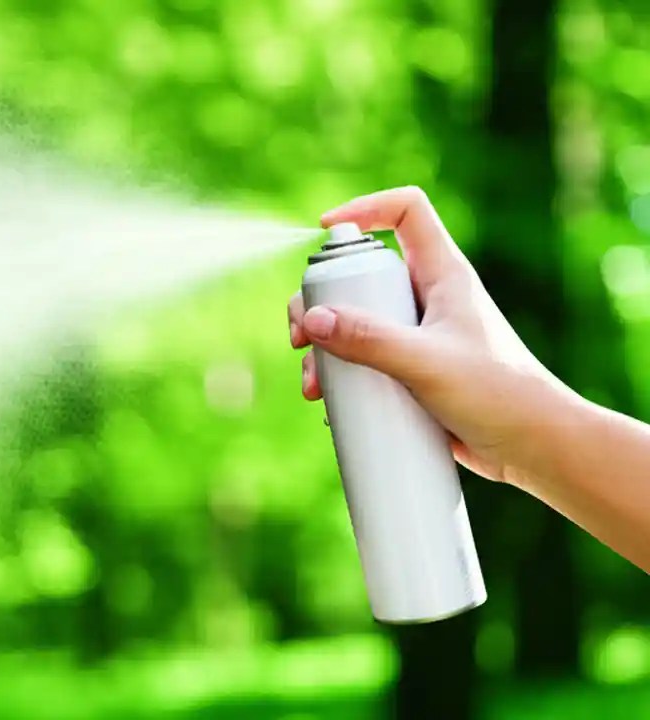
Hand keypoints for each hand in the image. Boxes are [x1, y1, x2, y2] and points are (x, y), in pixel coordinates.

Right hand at [288, 187, 575, 488]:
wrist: (535, 448)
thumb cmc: (500, 395)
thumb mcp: (428, 364)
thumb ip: (370, 340)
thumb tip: (314, 319)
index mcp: (443, 274)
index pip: (406, 212)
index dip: (365, 207)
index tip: (323, 228)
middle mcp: (427, 297)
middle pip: (360, 272)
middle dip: (319, 299)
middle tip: (301, 335)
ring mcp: (418, 335)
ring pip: (353, 321)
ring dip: (323, 347)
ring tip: (314, 385)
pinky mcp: (412, 371)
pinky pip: (363, 360)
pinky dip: (340, 375)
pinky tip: (329, 403)